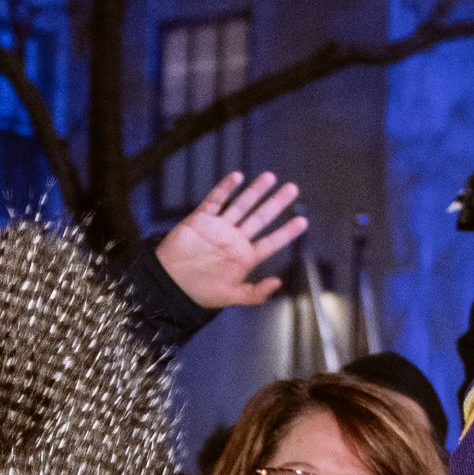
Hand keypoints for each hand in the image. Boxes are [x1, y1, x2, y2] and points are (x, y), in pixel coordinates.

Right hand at [156, 170, 304, 310]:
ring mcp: (219, 228)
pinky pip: (215, 200)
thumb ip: (256, 293)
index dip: (287, 232)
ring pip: (241, 205)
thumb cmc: (200, 293)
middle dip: (277, 203)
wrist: (170, 284)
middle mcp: (234, 240)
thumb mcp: (232, 297)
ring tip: (271, 177)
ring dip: (255, 191)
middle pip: (260, 218)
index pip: (270, 242)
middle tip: (293, 189)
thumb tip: (278, 283)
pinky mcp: (201, 220)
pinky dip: (225, 188)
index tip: (303, 221)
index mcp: (244, 257)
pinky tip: (238, 177)